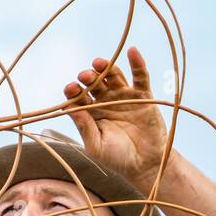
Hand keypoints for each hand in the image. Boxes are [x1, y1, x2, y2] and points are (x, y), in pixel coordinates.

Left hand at [62, 46, 167, 196]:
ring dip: (106, 67)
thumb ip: (85, 128)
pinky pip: (140, 76)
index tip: (70, 88)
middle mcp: (106, 101)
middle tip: (84, 76)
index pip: (79, 97)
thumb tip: (69, 108)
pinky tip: (132, 51)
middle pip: (94, 82)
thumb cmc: (118, 159)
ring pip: (113, 76)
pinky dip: (137, 63)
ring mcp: (124, 96)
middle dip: (88, 77)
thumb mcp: (96, 147)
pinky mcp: (142, 95)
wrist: (145, 164)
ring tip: (98, 63)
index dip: (73, 91)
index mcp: (92, 113)